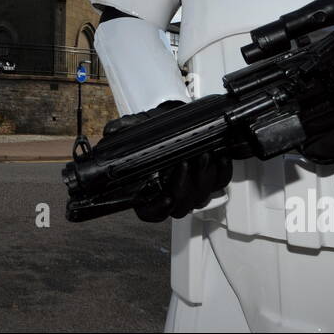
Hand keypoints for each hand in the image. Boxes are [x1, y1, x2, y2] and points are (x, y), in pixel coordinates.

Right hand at [101, 101, 233, 222]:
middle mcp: (170, 193)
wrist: (175, 120)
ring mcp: (192, 189)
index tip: (166, 197)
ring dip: (204, 178)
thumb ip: (124, 130)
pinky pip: (220, 183)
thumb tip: (112, 131)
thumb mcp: (137, 128)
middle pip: (180, 206)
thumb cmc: (156, 129)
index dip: (157, 209)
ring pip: (201, 197)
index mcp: (148, 188)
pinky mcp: (211, 179)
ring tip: (202, 156)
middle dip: (185, 185)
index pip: (150, 212)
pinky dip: (222, 171)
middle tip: (184, 162)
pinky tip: (219, 157)